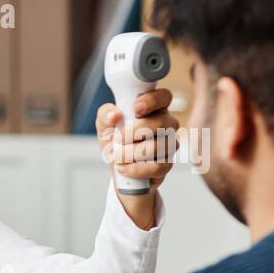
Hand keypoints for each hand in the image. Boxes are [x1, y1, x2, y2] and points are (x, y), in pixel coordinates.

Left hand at [96, 89, 178, 229]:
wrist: (120, 176)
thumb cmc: (116, 147)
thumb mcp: (104, 130)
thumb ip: (106, 116)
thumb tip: (114, 113)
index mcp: (153, 111)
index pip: (165, 96)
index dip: (153, 100)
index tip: (135, 108)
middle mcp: (166, 126)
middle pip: (163, 122)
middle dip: (135, 132)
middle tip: (120, 139)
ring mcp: (169, 147)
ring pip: (161, 145)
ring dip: (133, 152)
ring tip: (118, 156)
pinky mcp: (166, 167)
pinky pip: (158, 166)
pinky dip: (136, 168)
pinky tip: (124, 168)